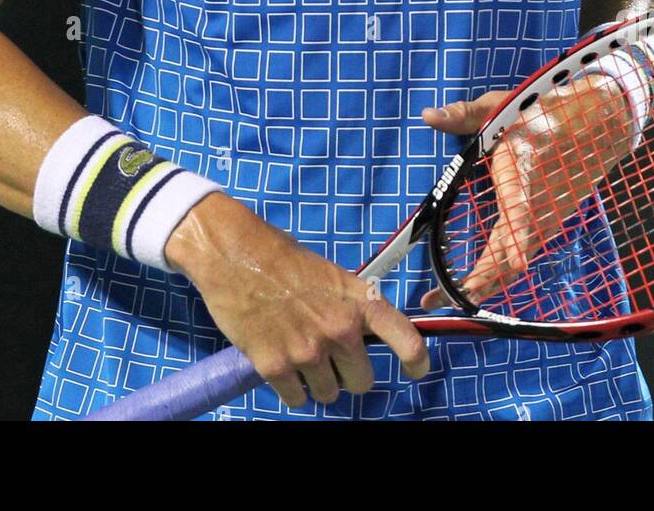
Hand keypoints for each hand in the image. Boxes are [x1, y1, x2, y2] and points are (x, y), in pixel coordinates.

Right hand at [165, 194, 428, 408]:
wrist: (235, 253)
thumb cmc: (282, 258)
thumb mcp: (330, 275)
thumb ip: (351, 305)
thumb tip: (364, 336)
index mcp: (358, 300)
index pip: (404, 337)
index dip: (416, 360)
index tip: (417, 370)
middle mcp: (340, 329)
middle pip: (362, 381)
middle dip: (348, 373)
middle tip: (329, 355)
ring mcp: (308, 350)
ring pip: (328, 394)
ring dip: (316, 381)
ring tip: (298, 352)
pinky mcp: (275, 366)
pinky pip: (296, 400)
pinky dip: (290, 389)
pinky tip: (280, 363)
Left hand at [420, 75, 631, 309]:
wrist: (593, 124)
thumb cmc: (540, 112)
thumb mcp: (499, 106)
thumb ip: (463, 115)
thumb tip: (428, 115)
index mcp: (522, 169)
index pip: (518, 208)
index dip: (514, 236)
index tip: (510, 264)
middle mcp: (535, 202)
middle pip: (510, 252)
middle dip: (477, 281)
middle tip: (435, 299)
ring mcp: (543, 217)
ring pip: (514, 261)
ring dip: (484, 282)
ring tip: (445, 297)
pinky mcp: (545, 224)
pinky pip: (520, 254)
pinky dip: (498, 272)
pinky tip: (475, 283)